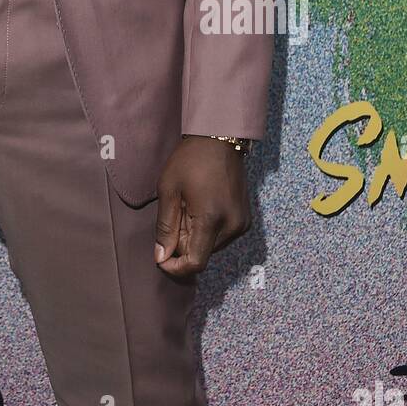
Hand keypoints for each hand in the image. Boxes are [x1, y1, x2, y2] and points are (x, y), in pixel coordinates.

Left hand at [154, 135, 250, 278]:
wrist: (220, 138)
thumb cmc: (190, 160)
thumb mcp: (169, 189)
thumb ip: (165, 226)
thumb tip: (161, 257)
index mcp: (212, 219)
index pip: (195, 262)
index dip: (176, 267)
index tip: (161, 258)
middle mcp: (232, 227)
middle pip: (202, 253)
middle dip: (182, 245)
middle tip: (174, 215)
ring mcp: (241, 223)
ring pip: (211, 246)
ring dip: (194, 236)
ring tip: (186, 207)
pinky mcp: (245, 219)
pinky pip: (221, 236)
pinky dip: (207, 230)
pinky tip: (199, 207)